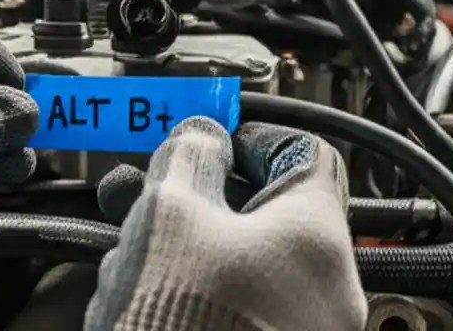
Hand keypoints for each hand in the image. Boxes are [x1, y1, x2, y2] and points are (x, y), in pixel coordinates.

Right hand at [85, 119, 367, 330]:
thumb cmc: (185, 326)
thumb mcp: (172, 214)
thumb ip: (189, 159)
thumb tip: (201, 139)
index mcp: (319, 238)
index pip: (304, 154)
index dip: (250, 139)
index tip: (209, 142)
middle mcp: (328, 294)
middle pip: (264, 217)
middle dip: (195, 202)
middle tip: (146, 194)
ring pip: (241, 269)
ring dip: (183, 251)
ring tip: (124, 254)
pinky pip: (238, 313)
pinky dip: (193, 297)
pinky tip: (140, 298)